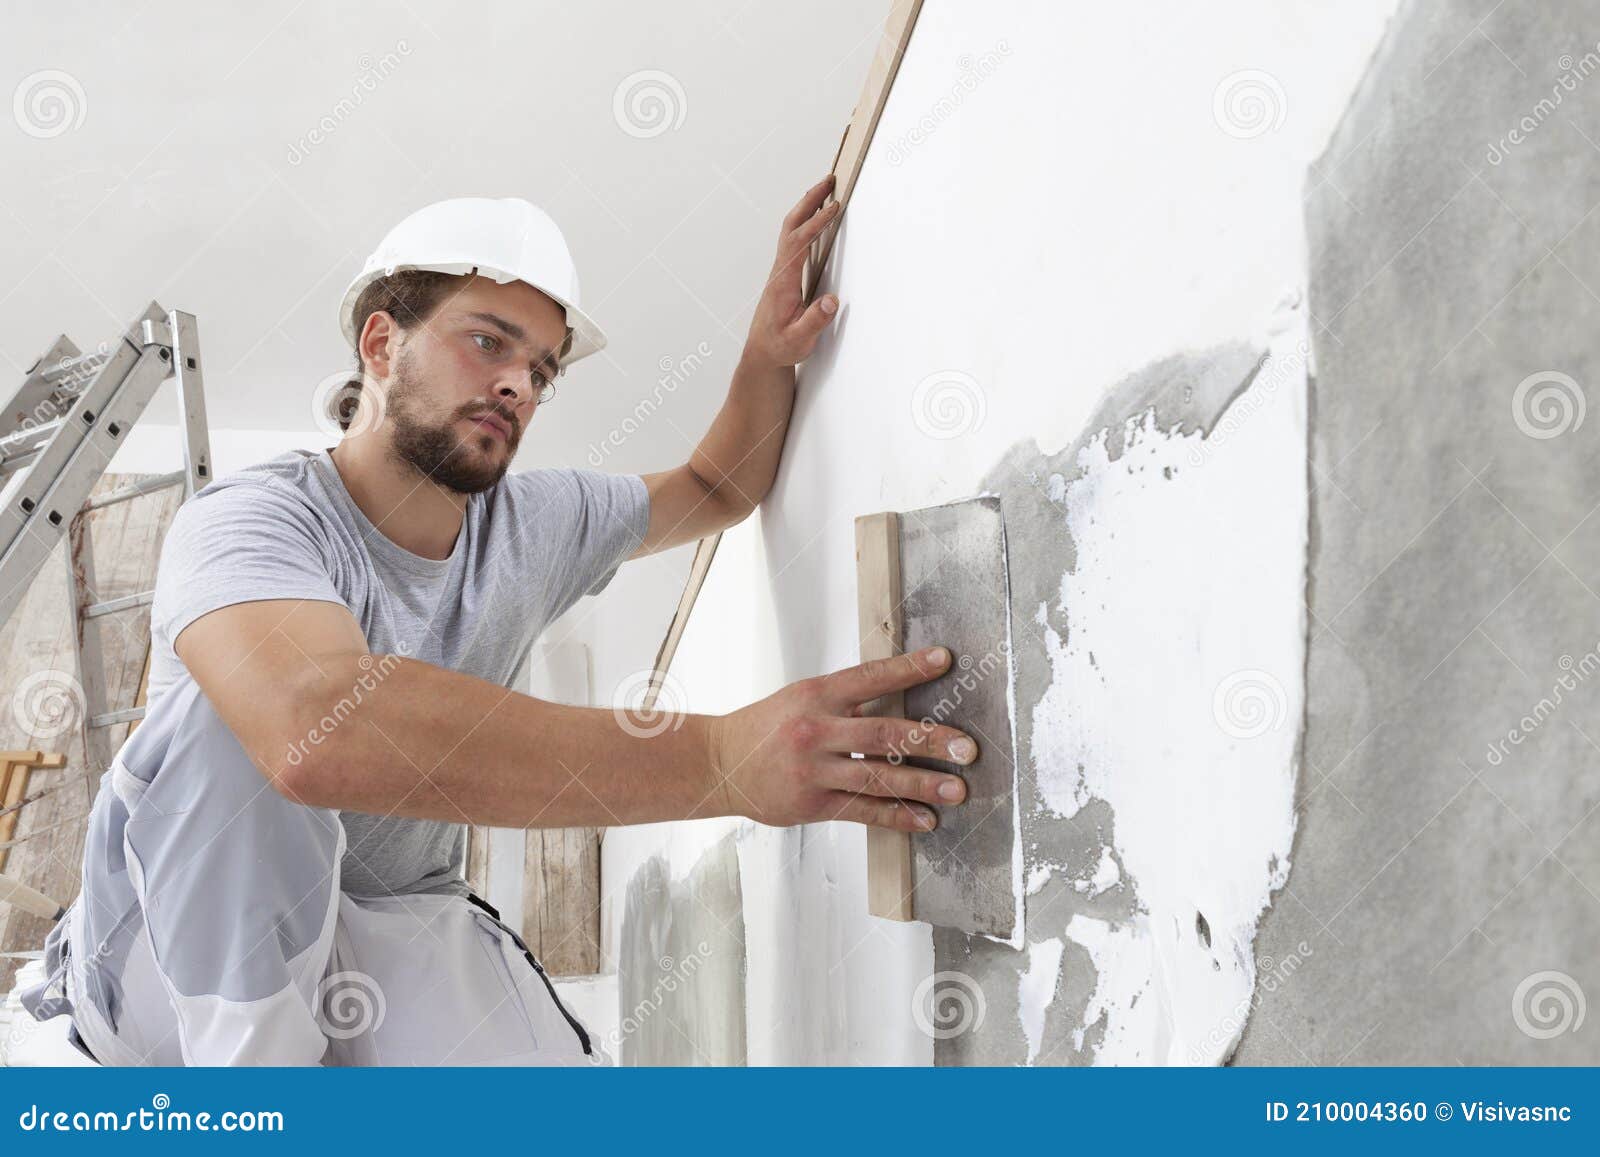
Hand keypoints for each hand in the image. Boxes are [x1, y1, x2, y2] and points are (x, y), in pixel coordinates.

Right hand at [707, 646, 977, 830]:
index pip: (870, 676)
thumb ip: (846, 700)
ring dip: (922, 784)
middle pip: (883, 732)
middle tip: (966, 746)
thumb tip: (901, 699)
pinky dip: (897, 816)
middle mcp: (816, 730)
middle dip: (930, 740)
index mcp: (817, 695)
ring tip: (957, 789)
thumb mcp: (802, 698)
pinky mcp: (813, 803)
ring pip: (878, 776)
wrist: (720, 763)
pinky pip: (863, 810)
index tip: (944, 660)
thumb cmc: (768, 727)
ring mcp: (814, 769)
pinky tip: (924, 819)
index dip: (909, 668)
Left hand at [742, 173, 842, 368]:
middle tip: (829, 181)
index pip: (799, 243)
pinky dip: (806, 221)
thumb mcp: (799, 340)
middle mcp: (780, 270)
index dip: (816, 224)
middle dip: (810, 201)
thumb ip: (814, 321)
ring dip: (807, 207)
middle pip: (791, 226)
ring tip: (826, 190)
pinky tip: (816, 217)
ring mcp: (781, 270)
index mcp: (783, 282)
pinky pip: (794, 238)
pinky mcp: (785, 273)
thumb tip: (831, 301)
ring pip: (791, 229)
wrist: (763, 353)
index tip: (834, 208)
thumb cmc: (780, 346)